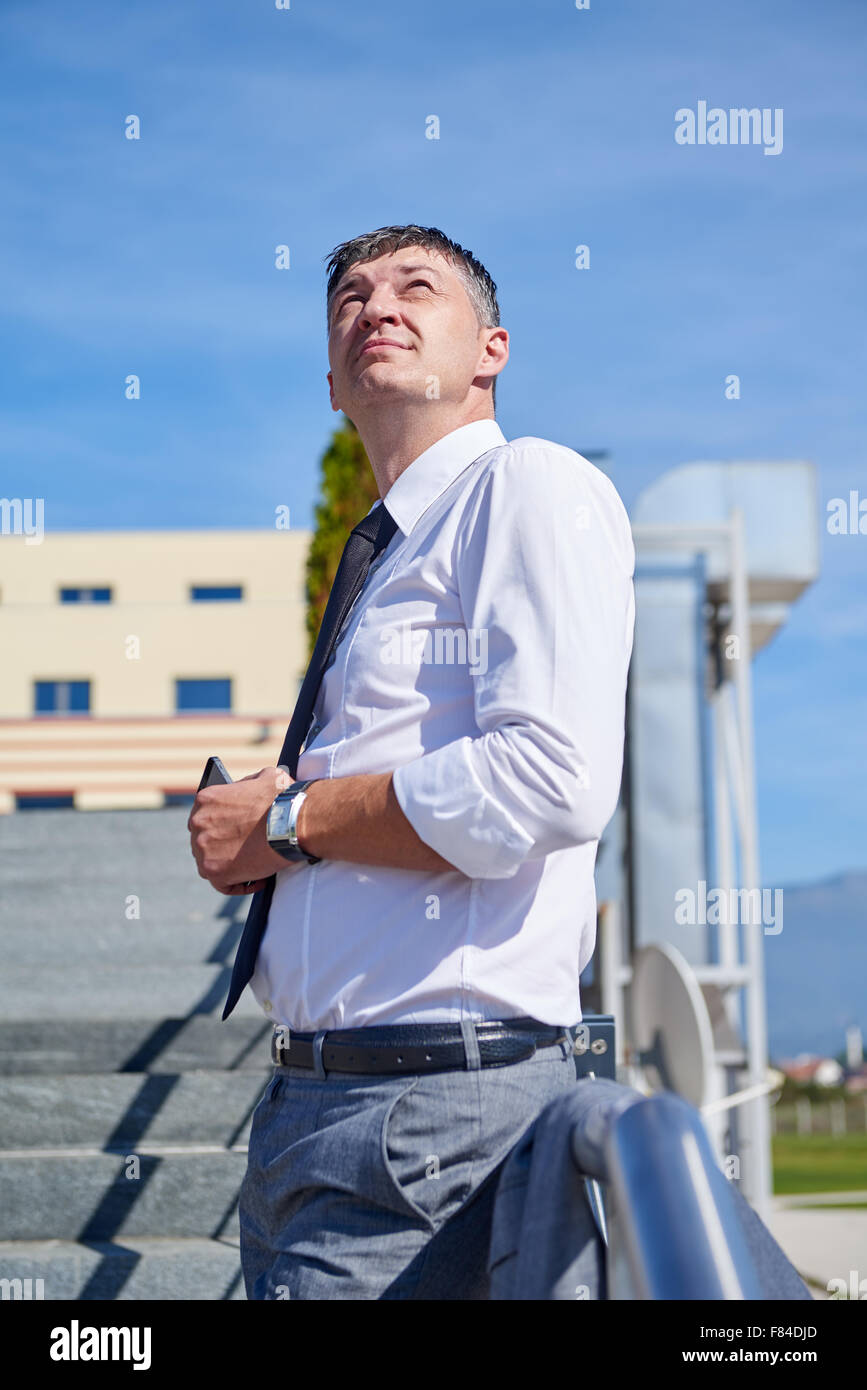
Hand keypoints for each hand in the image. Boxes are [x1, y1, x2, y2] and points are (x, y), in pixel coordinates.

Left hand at [188, 765, 292, 894]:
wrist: (293, 823)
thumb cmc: (282, 800)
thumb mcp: (265, 777)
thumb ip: (248, 784)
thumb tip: (246, 791)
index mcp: (206, 799)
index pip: (204, 816)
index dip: (218, 826)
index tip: (232, 832)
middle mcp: (198, 823)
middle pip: (203, 840)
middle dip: (220, 846)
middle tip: (242, 850)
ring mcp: (204, 849)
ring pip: (208, 863)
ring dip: (227, 866)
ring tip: (250, 867)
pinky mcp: (215, 871)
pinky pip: (223, 884)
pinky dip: (239, 885)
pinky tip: (256, 881)